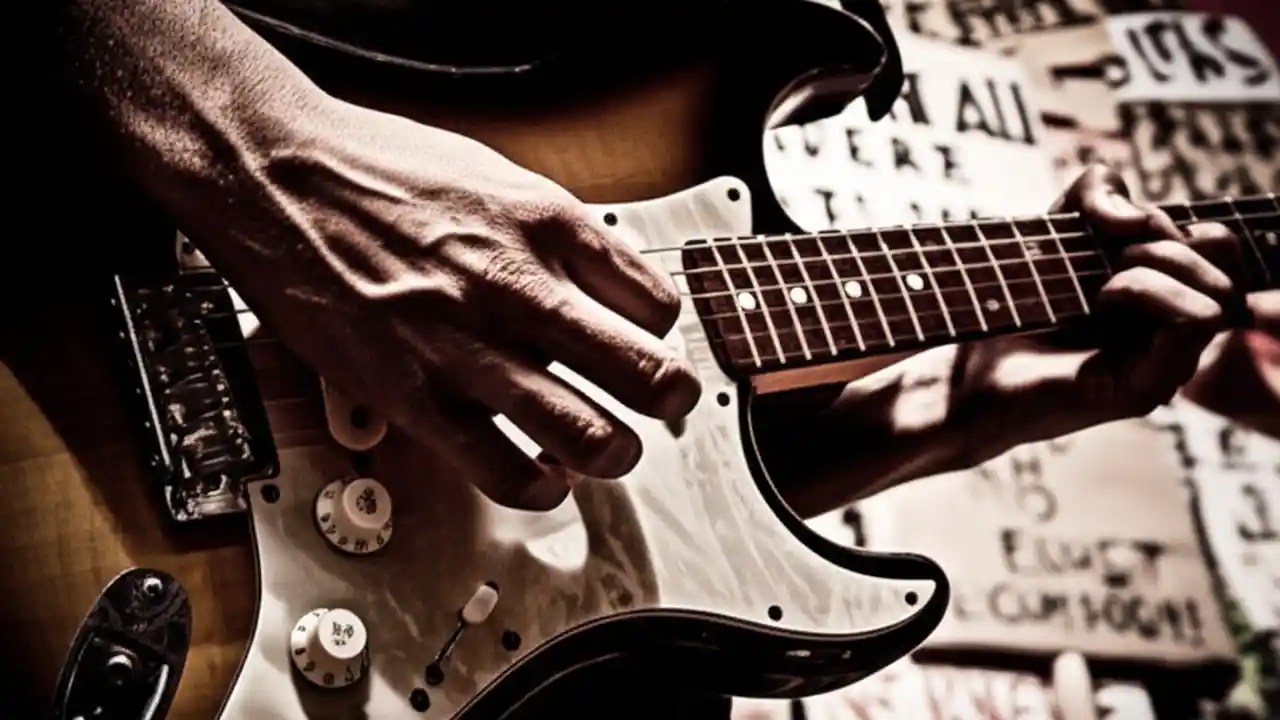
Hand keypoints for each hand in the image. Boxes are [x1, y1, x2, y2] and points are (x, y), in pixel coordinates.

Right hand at [192, 97, 700, 510]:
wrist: (277, 176)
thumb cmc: (378, 171)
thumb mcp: (495, 176)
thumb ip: (555, 235)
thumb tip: (602, 280)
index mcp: (546, 226)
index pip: (658, 302)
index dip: (663, 332)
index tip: (652, 342)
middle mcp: (517, 290)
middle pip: (645, 375)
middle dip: (671, 400)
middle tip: (667, 405)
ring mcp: (468, 349)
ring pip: (588, 435)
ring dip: (616, 454)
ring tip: (613, 451)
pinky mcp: (414, 397)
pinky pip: (502, 471)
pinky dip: (540, 488)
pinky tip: (543, 478)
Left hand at [951, 164, 1256, 446]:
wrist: (963, 370)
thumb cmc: (1010, 304)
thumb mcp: (1055, 228)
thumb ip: (1097, 193)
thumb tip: (1134, 217)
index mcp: (1165, 296)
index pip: (1215, 242)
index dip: (1165, 218)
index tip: (1106, 229)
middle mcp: (1175, 332)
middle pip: (1225, 258)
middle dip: (1165, 234)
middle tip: (1107, 253)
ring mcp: (1166, 363)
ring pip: (1220, 292)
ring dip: (1160, 263)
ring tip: (1104, 279)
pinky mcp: (1148, 387)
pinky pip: (1194, 320)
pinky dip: (1148, 290)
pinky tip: (1101, 298)